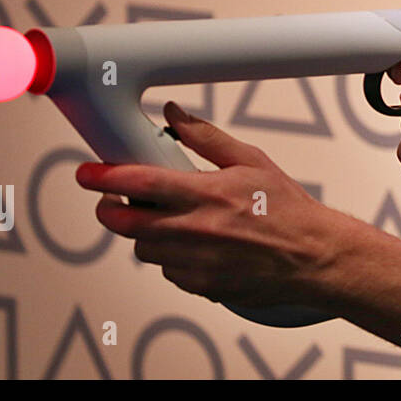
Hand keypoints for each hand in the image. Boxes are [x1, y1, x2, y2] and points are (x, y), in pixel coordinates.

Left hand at [75, 101, 347, 307]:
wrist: (313, 256)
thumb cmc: (286, 208)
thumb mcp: (251, 161)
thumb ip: (206, 138)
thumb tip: (174, 115)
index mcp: (206, 194)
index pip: (138, 183)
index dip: (104, 177)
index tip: (88, 173)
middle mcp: (195, 230)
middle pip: (125, 223)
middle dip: (109, 209)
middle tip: (110, 200)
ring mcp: (195, 262)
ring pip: (143, 248)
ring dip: (145, 233)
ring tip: (167, 220)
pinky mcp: (200, 286)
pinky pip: (167, 270)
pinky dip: (171, 256)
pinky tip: (193, 244)